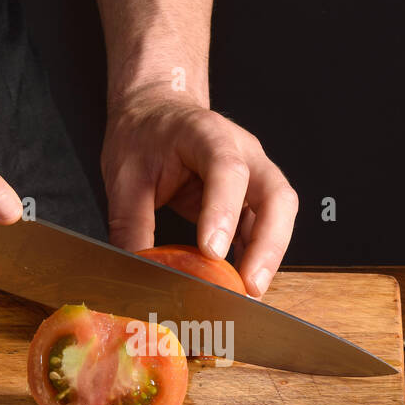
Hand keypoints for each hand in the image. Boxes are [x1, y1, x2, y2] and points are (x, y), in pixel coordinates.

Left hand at [100, 83, 297, 296]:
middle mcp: (243, 151)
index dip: (223, 211)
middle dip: (268, 244)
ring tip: (249, 291)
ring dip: (269, 255)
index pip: (226, 169)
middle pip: (276, 195)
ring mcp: (255, 174)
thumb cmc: (145, 135)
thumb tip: (136, 273)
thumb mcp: (124, 177)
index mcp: (206, 133)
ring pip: (280, 214)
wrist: (157, 113)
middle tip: (249, 284)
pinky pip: (266, 228)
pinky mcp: (253, 197)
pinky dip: (258, 256)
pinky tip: (242, 281)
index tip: (211, 251)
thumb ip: (131, 225)